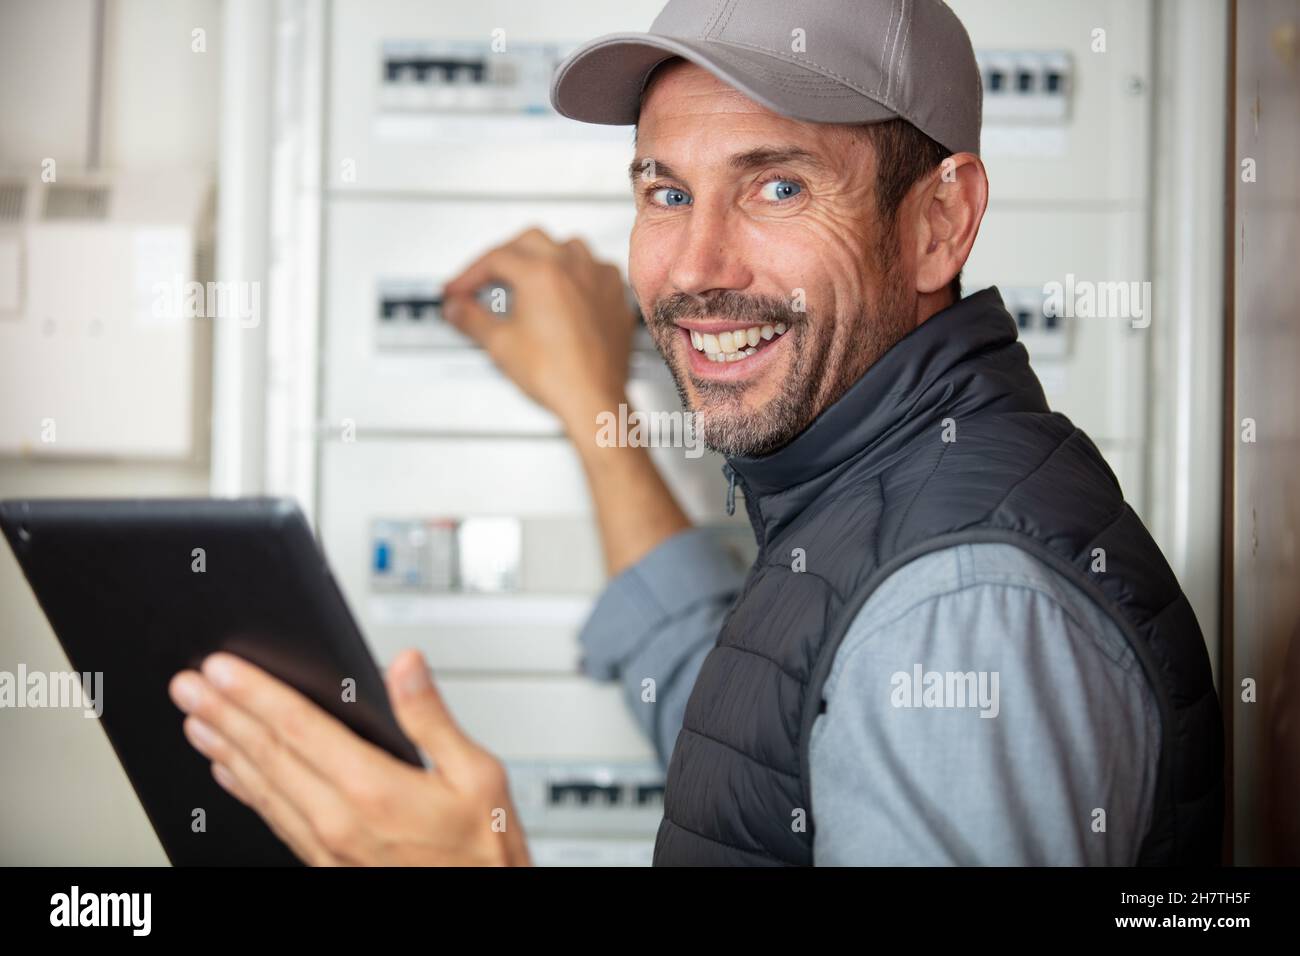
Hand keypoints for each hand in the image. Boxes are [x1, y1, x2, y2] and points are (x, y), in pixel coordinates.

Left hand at [167, 649, 530, 865]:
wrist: (480, 905)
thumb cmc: (483, 847)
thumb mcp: (477, 774)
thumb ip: (431, 717)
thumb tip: (405, 665)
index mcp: (374, 788)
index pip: (298, 727)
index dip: (255, 693)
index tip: (222, 669)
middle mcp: (339, 819)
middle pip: (267, 754)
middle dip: (225, 714)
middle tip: (188, 686)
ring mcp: (327, 846)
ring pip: (261, 788)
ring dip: (224, 749)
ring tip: (196, 720)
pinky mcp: (325, 863)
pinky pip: (273, 820)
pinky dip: (244, 790)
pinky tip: (228, 773)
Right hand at [442, 227, 638, 430]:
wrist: (593, 398)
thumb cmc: (558, 375)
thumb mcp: (500, 344)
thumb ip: (471, 319)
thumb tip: (456, 308)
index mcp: (541, 274)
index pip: (495, 258)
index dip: (470, 273)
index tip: (459, 290)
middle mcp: (573, 268)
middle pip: (529, 240)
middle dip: (503, 256)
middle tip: (486, 278)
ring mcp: (598, 278)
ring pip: (566, 245)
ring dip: (541, 254)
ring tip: (525, 274)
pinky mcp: (615, 295)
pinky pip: (595, 266)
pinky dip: (576, 269)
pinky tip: (567, 284)